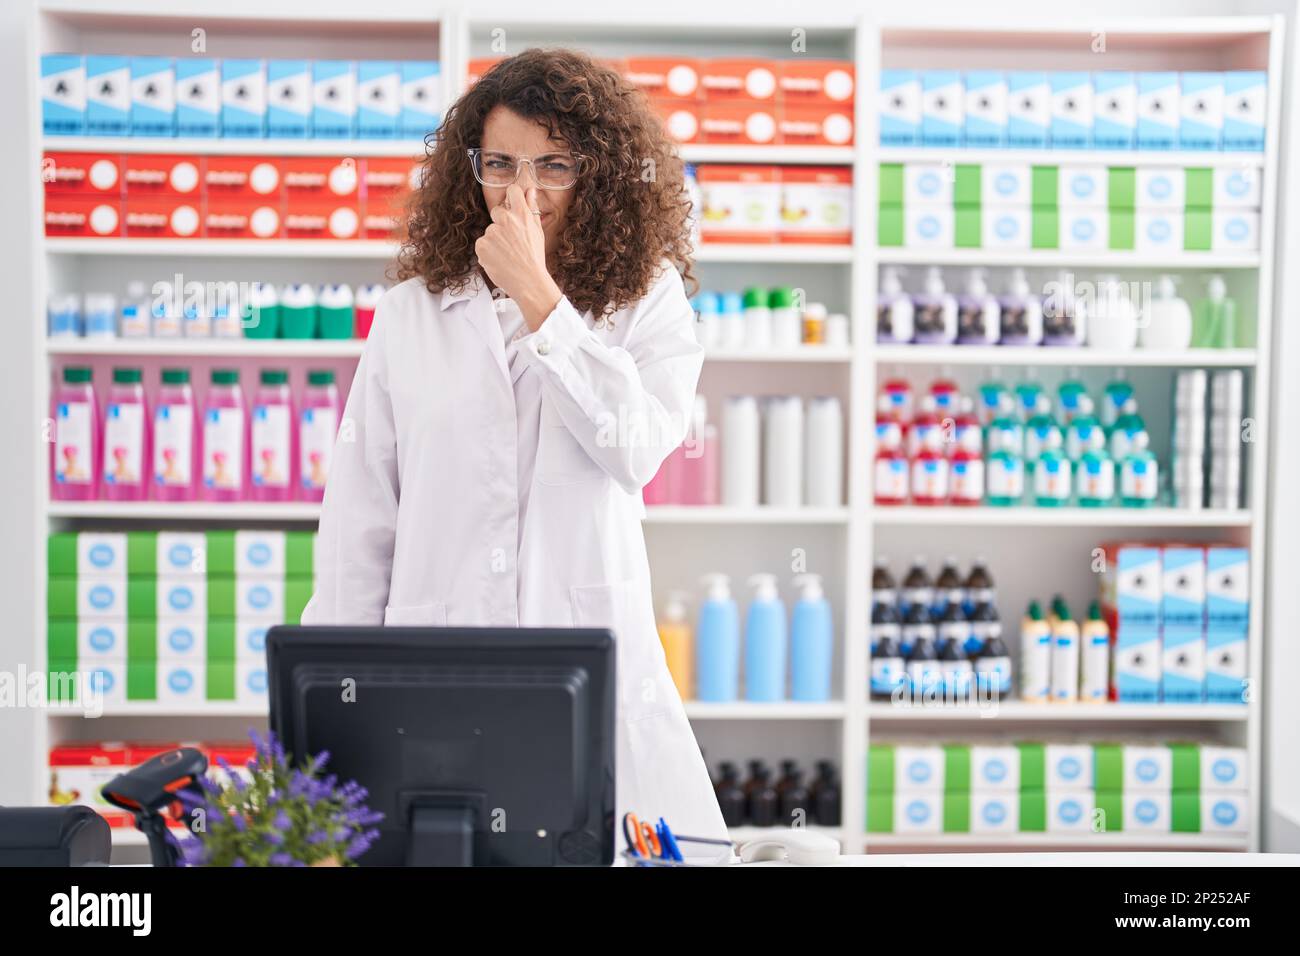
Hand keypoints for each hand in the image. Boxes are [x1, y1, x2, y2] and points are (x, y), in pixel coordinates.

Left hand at [475, 183, 562, 330]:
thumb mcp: (537, 231)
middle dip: (501, 223)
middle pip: (497, 212)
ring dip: (494, 241)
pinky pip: (482, 244)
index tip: (512, 205)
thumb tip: (531, 191)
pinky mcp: (482, 245)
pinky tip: (499, 260)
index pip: (513, 191)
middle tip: (511, 241)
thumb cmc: (534, 258)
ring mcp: (492, 232)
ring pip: (489, 231)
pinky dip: (487, 252)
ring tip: (507, 255)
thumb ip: (532, 208)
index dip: (512, 197)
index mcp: (522, 215)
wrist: (528, 281)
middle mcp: (506, 220)